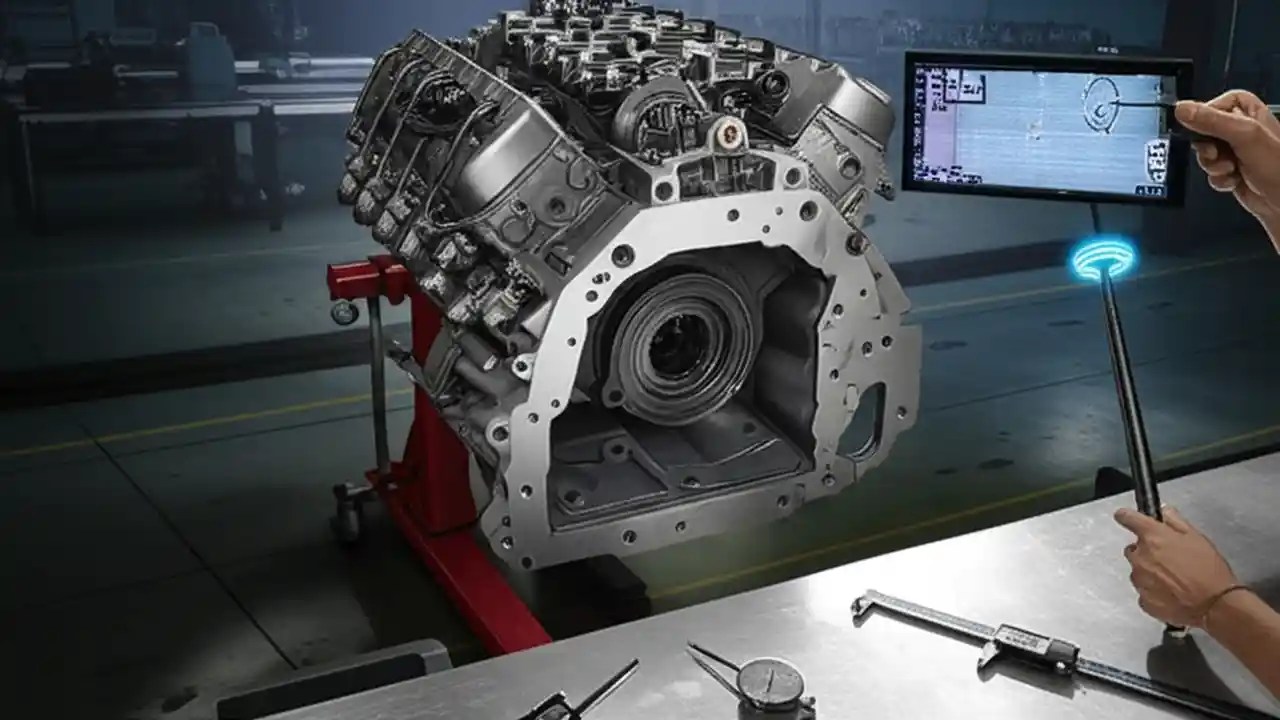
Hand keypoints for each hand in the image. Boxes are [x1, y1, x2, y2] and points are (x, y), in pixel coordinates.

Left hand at [1114, 506, 1238, 627]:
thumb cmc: (1208, 570)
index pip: (1126, 517)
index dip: (1126, 516)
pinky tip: (1171, 593)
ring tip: (1174, 578)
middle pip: (1133, 549)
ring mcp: (1140, 580)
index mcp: (1152, 537)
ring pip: (1138, 571)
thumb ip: (1176, 521)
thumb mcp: (1197, 537)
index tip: (1126, 517)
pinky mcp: (1143, 600)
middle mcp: (1140, 557)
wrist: (1215, 604)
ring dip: (1149, 572)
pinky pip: (1144, 591)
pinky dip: (1153, 591)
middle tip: (1168, 558)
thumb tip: (1164, 513)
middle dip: (1146, 551)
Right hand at [1176, 90, 1279, 238]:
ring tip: (1230, 169)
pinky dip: (1219, 179)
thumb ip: (1212, 120)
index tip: (1201, 128)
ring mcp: (1237, 152)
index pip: (1215, 104)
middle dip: (1207, 148)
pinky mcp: (1232, 171)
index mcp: (1250, 111)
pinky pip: (1211, 172)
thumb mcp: (1244, 136)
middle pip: (1205, 131)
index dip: (1205, 118)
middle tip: (1216, 152)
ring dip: (1213, 166)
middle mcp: (1243, 130)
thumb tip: (1182, 109)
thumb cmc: (1279, 168)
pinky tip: (1233, 180)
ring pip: (1206, 154)